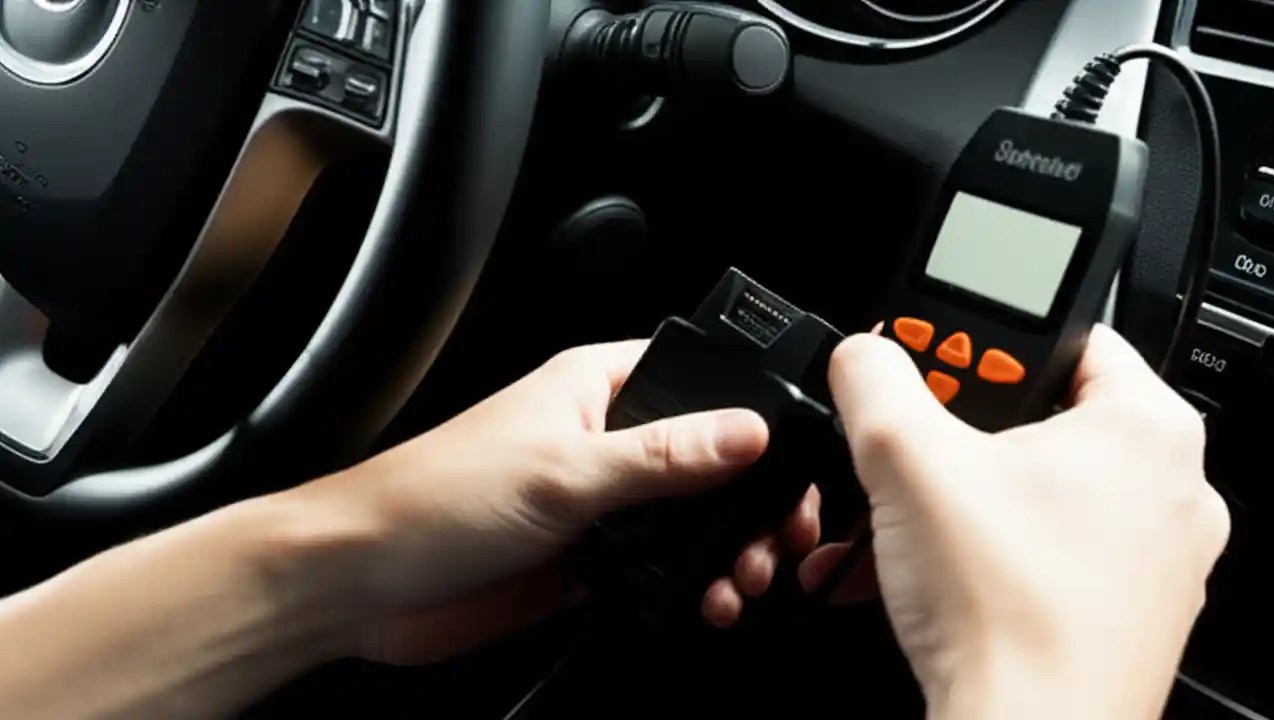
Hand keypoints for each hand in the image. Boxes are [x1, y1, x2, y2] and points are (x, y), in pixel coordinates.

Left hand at [288, 341, 817, 664]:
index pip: (699, 375)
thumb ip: (664, 456)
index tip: (789, 456)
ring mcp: (595, 501)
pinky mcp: (584, 557)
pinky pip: (657, 568)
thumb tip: (747, 432)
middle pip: (707, 457)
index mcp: (595, 386)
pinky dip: (686, 587)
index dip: (751, 409)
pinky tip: (698, 601)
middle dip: (750, 498)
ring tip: (738, 578)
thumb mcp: (564, 472)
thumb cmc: (433, 497)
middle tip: (777, 534)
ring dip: (723, 550)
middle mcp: (601, 438)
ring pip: (688, 519)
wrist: (363, 582)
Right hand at [805, 325, 1229, 718]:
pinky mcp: (1126, 612)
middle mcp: (1172, 489)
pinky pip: (1043, 553)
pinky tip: (924, 575)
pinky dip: (981, 553)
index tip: (934, 369)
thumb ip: (875, 381)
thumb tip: (863, 355)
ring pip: (1033, 495)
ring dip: (954, 502)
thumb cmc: (1006, 611)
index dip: (983, 344)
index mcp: (1146, 427)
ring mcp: (1156, 558)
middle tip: (906, 454)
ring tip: (899, 526)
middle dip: (953, 438)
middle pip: (1039, 420)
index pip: (1066, 336)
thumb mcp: (906, 458)